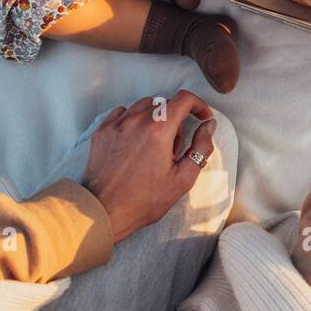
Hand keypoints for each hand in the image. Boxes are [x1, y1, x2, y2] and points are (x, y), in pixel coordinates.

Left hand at [81, 90, 216, 242]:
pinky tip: (135, 140)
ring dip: (155, 118)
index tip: (201, 117)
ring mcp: (116, 124)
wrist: (103, 211)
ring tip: (154, 144)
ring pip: (143, 105)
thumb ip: (201, 148)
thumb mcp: (182, 179)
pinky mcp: (102, 131)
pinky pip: (122, 113)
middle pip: (164, 103)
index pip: (184, 99)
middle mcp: (136, 120)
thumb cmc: (143, 200)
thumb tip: (208, 127)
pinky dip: (134, 120)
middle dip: (176, 119)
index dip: (198, 105)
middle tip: (175, 146)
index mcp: (158, 130)